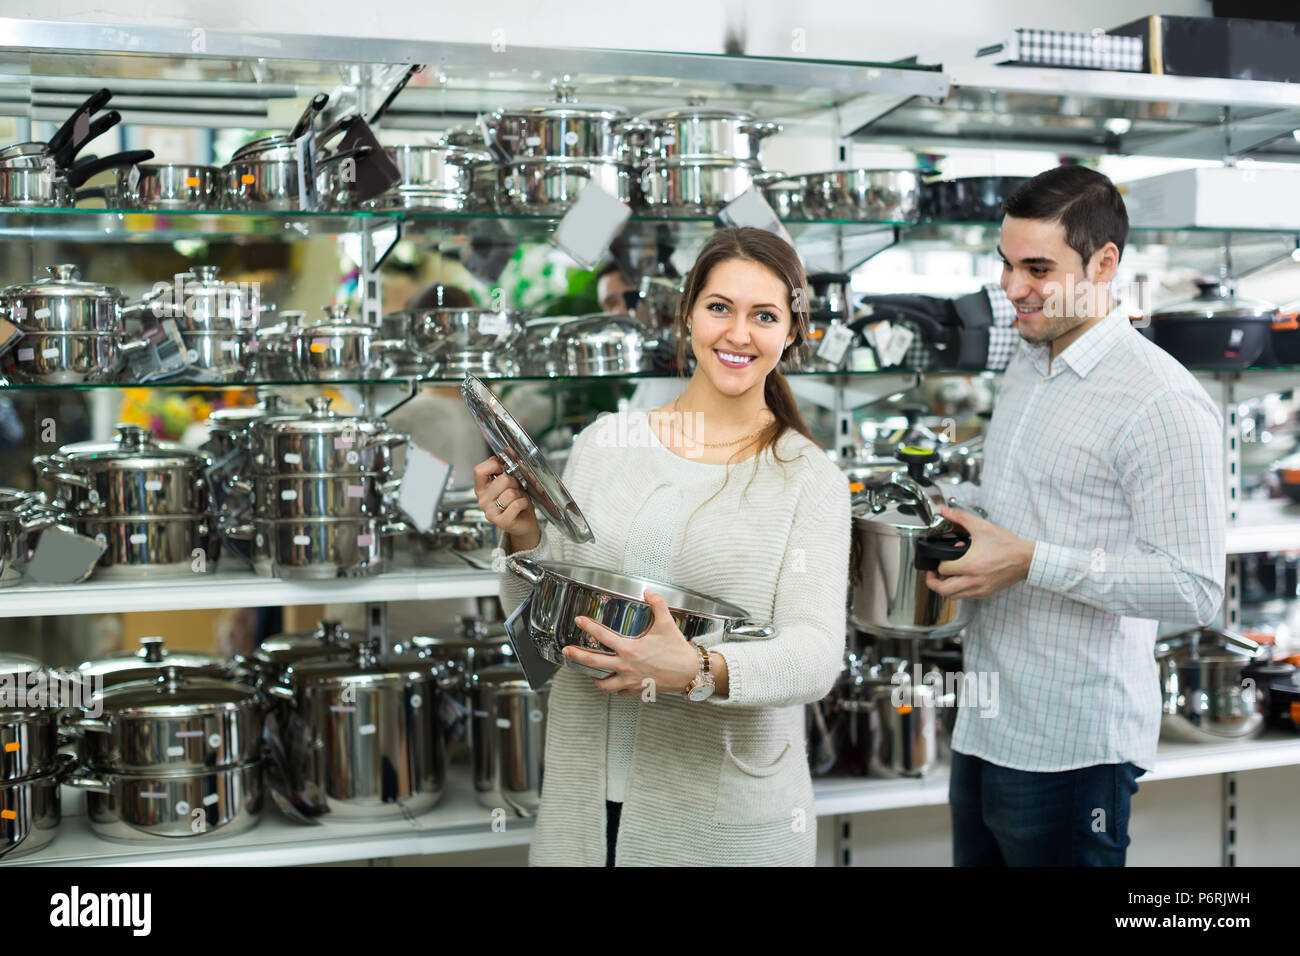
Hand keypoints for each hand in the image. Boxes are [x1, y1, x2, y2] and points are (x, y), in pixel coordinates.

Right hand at [473, 456, 538, 549]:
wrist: (524, 523)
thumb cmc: (516, 502)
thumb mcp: (510, 483)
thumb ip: (505, 469)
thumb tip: (506, 451)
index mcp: (481, 489)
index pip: (479, 470)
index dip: (494, 466)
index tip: (503, 469)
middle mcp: (483, 501)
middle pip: (502, 480)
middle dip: (514, 483)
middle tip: (515, 490)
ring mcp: (490, 512)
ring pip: (511, 492)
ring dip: (520, 494)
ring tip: (518, 500)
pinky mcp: (502, 522)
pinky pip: (517, 504)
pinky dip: (524, 503)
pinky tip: (521, 507)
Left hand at [562, 590, 698, 698]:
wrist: (689, 672)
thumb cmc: (677, 650)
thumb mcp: (667, 624)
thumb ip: (657, 604)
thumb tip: (649, 592)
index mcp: (630, 649)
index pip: (602, 636)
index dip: (588, 626)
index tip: (579, 621)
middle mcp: (626, 666)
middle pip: (592, 662)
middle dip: (576, 656)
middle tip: (566, 651)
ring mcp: (630, 681)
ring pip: (603, 684)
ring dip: (595, 678)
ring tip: (589, 673)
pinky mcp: (636, 690)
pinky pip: (619, 692)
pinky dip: (614, 688)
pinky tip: (614, 682)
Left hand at [924, 505, 1035, 600]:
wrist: (1026, 559)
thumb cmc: (1007, 545)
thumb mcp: (982, 527)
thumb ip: (961, 518)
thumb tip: (946, 511)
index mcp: (970, 565)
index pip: (943, 570)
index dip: (938, 563)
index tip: (941, 558)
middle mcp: (974, 581)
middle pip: (943, 590)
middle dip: (933, 582)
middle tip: (932, 574)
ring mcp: (980, 589)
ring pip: (954, 596)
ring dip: (945, 588)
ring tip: (945, 577)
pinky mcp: (986, 593)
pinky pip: (966, 597)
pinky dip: (959, 590)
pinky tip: (961, 579)